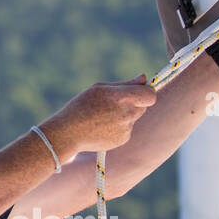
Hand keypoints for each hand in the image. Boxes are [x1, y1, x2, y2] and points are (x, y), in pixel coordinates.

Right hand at [40, 75, 156, 160]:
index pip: (150, 94)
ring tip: (105, 115)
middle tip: (117, 102)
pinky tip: (102, 126)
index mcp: (121, 98)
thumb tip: (144, 78)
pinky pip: (127, 128)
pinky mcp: (123, 139)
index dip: (147, 91)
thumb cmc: (81, 106)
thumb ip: (125, 84)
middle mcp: (126, 114)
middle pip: (144, 105)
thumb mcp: (100, 88)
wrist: (68, 134)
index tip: (140, 90)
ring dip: (126, 114)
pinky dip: (119, 126)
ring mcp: (126, 129)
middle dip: (136, 102)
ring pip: (135, 117)